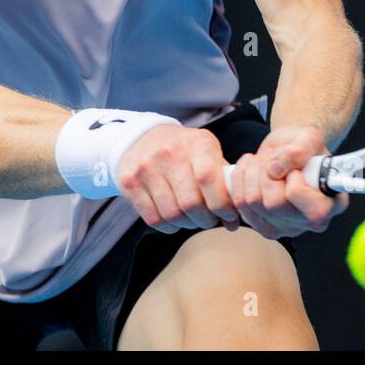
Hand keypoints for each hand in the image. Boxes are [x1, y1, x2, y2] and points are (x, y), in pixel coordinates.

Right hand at [115, 124, 241, 233]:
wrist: (142, 138)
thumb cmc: (184, 151)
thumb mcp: (207, 152)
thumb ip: (223, 181)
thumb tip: (234, 219)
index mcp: (197, 143)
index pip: (209, 178)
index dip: (222, 205)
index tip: (228, 216)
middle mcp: (170, 152)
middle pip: (191, 203)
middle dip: (205, 220)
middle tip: (208, 220)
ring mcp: (147, 166)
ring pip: (172, 214)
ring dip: (187, 225)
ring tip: (192, 219)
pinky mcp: (130, 182)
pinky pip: (153, 219)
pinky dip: (169, 227)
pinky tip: (174, 220)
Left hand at [228, 126, 347, 239]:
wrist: (288, 151)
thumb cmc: (303, 145)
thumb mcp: (308, 138)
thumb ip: (298, 151)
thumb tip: (274, 169)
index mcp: (332, 205)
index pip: (315, 211)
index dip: (297, 186)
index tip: (295, 170)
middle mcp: (310, 223)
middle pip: (275, 204)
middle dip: (267, 172)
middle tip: (273, 157)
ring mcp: (285, 228)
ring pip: (253, 202)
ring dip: (252, 172)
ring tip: (262, 159)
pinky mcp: (263, 225)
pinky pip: (240, 204)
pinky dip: (240, 179)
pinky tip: (249, 167)